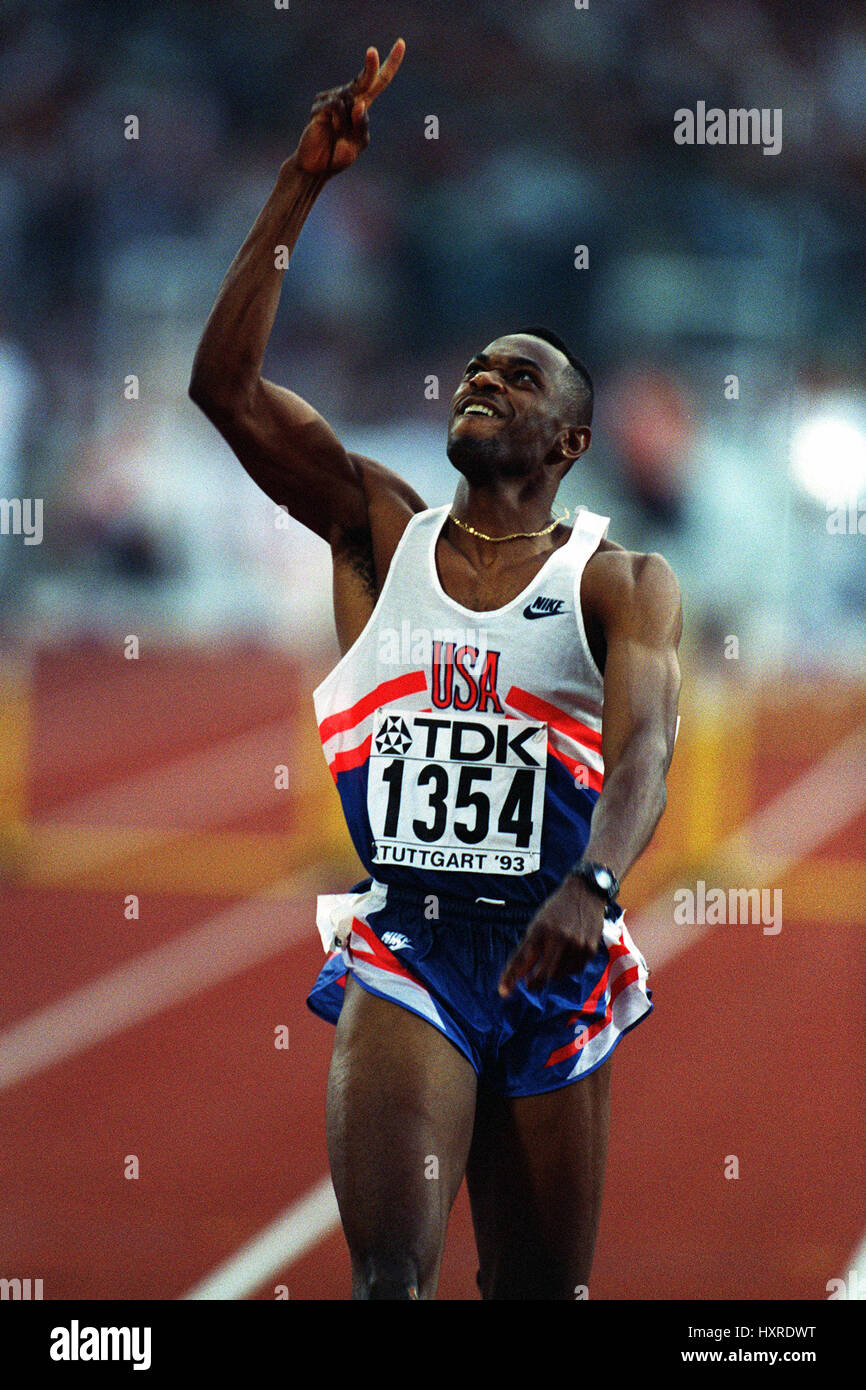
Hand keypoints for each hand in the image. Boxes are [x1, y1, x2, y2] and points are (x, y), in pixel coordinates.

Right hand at [292, 39, 405, 175]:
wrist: (317, 168)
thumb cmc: (338, 156)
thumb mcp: (358, 143)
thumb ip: (362, 125)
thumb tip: (359, 104)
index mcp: (362, 105)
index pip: (379, 81)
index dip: (390, 64)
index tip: (401, 43)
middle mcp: (348, 98)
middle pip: (364, 78)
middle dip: (370, 66)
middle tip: (372, 51)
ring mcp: (332, 100)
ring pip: (351, 99)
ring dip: (350, 121)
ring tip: (339, 135)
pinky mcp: (320, 106)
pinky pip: (337, 106)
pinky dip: (339, 120)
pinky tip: (332, 129)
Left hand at [498, 876, 605, 997]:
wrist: (585, 893)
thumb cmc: (556, 910)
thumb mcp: (538, 922)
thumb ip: (529, 946)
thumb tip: (520, 974)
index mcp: (540, 929)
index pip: (522, 958)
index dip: (511, 977)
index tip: (503, 992)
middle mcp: (558, 937)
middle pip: (542, 974)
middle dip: (534, 983)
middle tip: (529, 984)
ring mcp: (576, 944)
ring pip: (558, 975)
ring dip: (551, 974)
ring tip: (551, 961)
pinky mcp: (589, 949)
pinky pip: (574, 970)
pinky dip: (566, 969)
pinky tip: (566, 957)